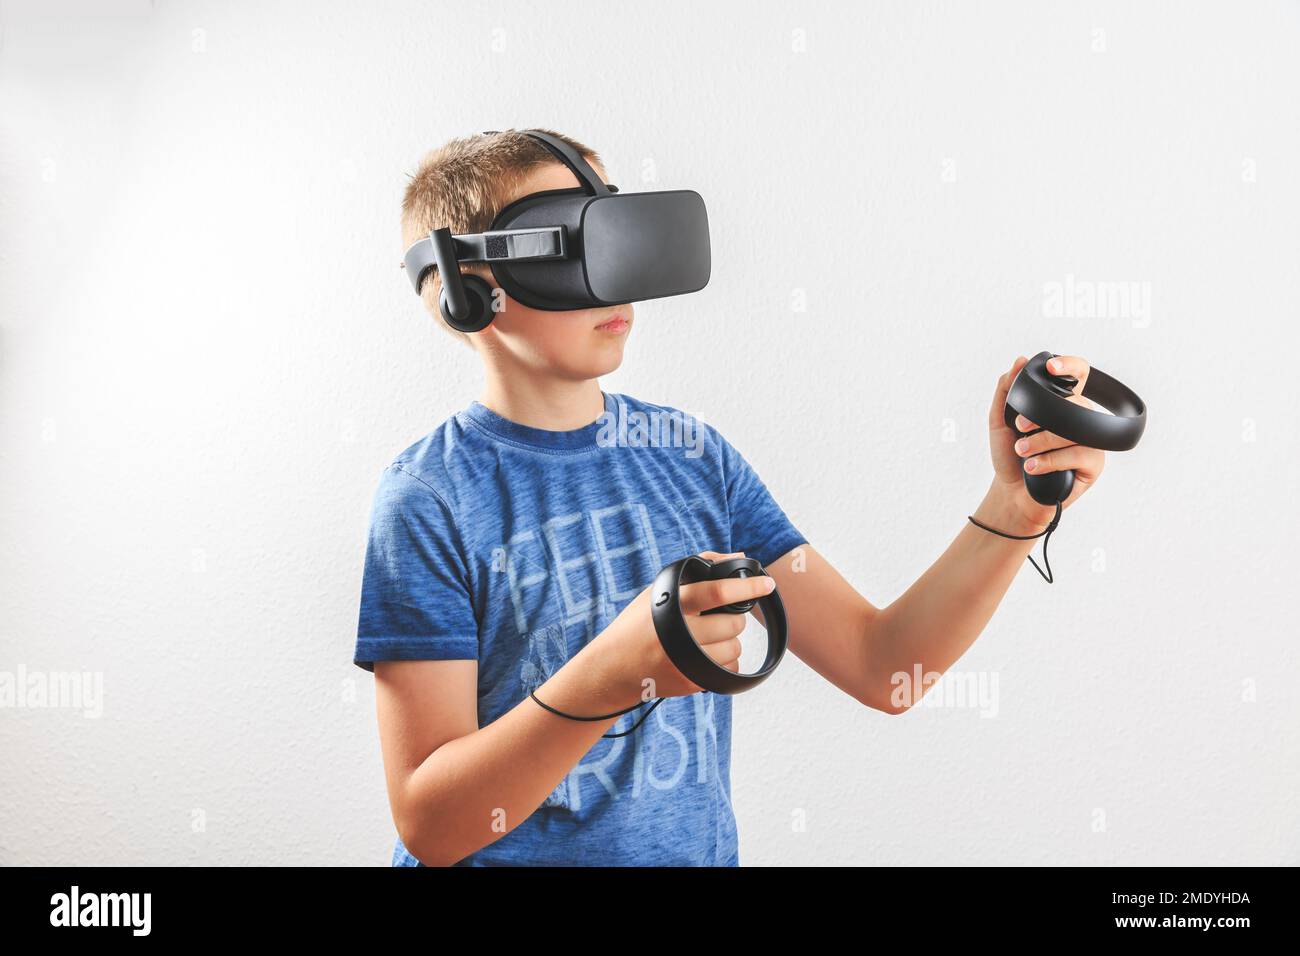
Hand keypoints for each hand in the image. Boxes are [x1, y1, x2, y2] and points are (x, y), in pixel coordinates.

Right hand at [583, 550, 776, 707]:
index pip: (716, 592)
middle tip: (715, 618)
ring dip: (728, 642)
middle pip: (732, 625)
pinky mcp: (691, 683)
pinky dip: (724, 662)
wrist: (612, 669)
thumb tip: (740, 557)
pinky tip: (705, 656)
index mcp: (671, 605)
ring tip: (706, 639)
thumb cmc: (637, 624)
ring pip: (734, 649)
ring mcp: (685, 662)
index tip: (767, 583)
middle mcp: (679, 634)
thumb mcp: (657, 590)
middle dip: (732, 620)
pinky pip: (729, 670)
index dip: (746, 586)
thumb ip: (699, 569)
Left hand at [986, 354, 1106, 531]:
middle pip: (1076, 402)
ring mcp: (1089, 440)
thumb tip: (1019, 361)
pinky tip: (1033, 467)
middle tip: (1019, 427)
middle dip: (1042, 415)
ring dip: (1043, 440)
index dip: (1070, 365)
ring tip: (1022, 451)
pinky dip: (1052, 460)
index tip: (1051, 368)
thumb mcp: (999, 420)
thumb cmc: (1009, 456)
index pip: (1077, 375)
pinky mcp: (1094, 464)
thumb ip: (1006, 389)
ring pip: (1076, 428)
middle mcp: (1078, 419)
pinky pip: (1080, 453)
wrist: (1011, 492)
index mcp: (1060, 405)